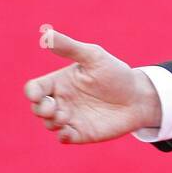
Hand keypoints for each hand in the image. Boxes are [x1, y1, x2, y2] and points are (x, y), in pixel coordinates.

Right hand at [25, 31, 161, 143]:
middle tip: (52, 108)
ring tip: (64, 117)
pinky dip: (62, 136)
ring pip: (49, 124)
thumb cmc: (116, 74)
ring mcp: (70, 118)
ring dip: (51, 122)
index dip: (32, 93)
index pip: (35, 88)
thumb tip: (46, 34)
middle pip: (37, 108)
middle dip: (40, 109)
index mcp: (59, 82)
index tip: (38, 94)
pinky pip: (64, 138)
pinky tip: (67, 133)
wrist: (139, 97)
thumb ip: (70, 47)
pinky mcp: (82, 132)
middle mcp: (61, 100)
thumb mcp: (94, 56)